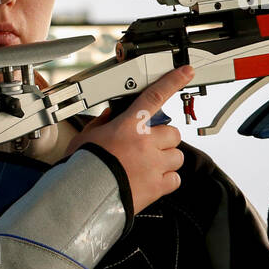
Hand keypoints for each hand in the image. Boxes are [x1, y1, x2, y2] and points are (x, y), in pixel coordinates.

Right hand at [64, 65, 193, 214]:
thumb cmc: (82, 166)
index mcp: (129, 126)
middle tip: (148, 147)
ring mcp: (155, 165)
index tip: (186, 72)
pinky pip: (175, 179)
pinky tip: (151, 181)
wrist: (84, 196)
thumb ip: (102, 124)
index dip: (173, 81)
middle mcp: (146, 142)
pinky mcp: (158, 186)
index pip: (155, 96)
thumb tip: (109, 116)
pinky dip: (166, 180)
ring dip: (166, 160)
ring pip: (177, 156)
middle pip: (172, 133)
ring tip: (147, 167)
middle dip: (163, 139)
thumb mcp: (87, 137)